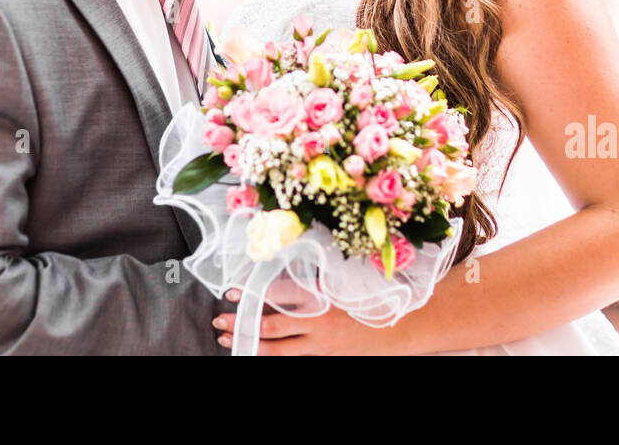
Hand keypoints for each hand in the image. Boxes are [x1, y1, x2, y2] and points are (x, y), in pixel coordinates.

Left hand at [211, 288, 405, 354]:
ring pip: (275, 348)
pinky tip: (255, 350)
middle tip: (218, 318)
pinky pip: (291, 356)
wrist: (400, 328)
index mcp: (321, 295)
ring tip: (225, 338)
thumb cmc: (372, 297)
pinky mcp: (323, 356)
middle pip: (269, 323)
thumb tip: (284, 263)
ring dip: (248, 342)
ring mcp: (319, 342)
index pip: (277, 292)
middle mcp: (316, 320)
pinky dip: (270, 353)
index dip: (251, 291)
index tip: (230, 290)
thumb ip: (315, 276)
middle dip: (241, 322)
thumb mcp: (344, 279)